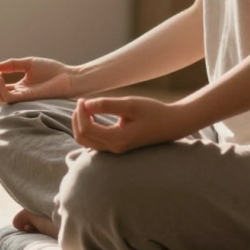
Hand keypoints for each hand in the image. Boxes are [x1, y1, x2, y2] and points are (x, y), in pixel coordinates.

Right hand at [0, 57, 76, 103]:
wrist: (68, 77)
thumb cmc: (52, 71)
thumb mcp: (27, 63)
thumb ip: (11, 65)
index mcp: (19, 88)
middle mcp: (19, 94)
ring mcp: (22, 97)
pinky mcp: (26, 98)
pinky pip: (7, 96)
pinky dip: (0, 86)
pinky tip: (1, 77)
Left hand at [71, 96, 192, 153]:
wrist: (172, 124)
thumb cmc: (153, 112)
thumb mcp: (130, 104)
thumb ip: (107, 105)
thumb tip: (85, 105)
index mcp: (118, 139)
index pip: (87, 129)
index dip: (80, 113)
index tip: (83, 99)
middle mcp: (114, 148)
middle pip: (82, 138)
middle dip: (77, 120)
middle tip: (82, 103)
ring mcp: (115, 150)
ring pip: (86, 141)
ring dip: (81, 124)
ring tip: (85, 108)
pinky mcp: (117, 146)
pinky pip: (94, 141)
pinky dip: (88, 129)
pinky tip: (92, 116)